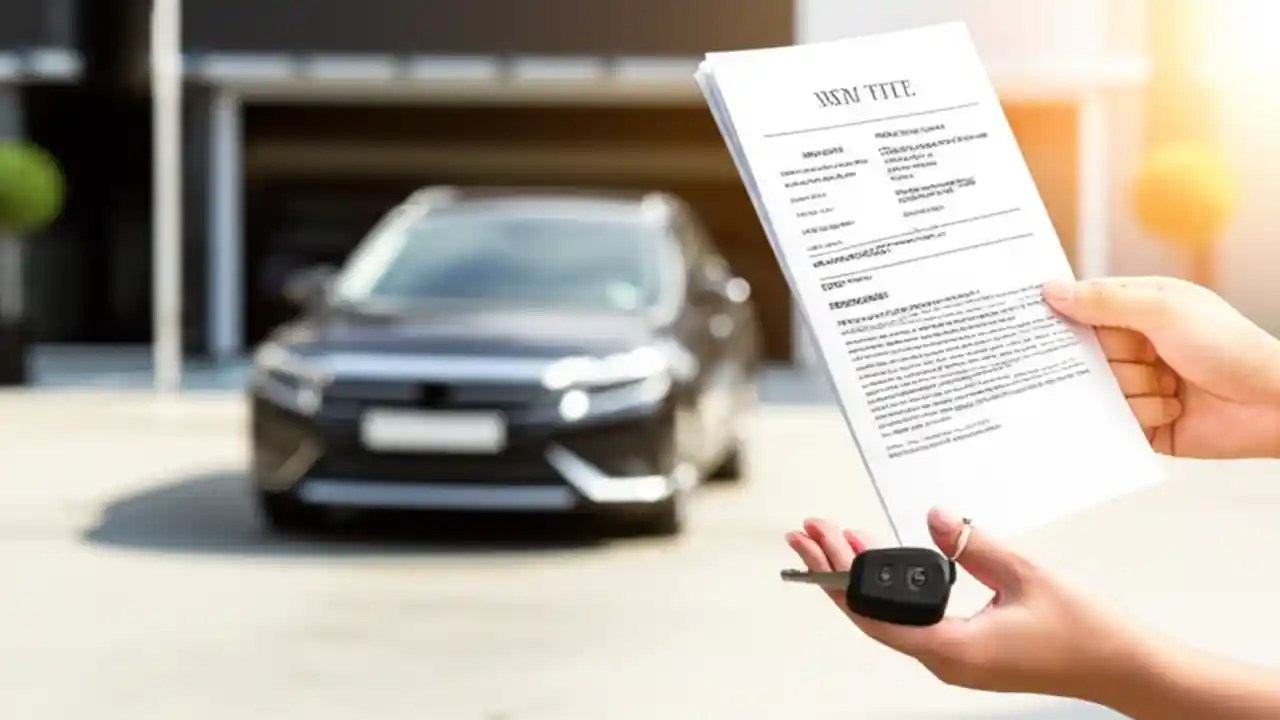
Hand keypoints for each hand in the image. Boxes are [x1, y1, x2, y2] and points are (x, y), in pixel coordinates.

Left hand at [785, 510, 1149, 700]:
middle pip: (871, 616)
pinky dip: (891, 590)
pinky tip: (882, 562)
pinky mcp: (968, 653)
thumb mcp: (1027, 574)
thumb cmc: (1086, 628)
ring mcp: (956, 660)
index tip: (815, 541)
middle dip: (835, 571)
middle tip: (808, 530)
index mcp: (953, 650)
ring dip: (861, 578)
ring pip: (890, 618)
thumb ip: (974, 545)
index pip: (872, 616)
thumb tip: (934, 517)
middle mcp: (946, 662)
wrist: (1126, 668)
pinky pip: (914, 621)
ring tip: (834, 537)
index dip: (836, 578)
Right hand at [1043, 276, 1279, 458]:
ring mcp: (1138, 383)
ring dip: (1136, 388)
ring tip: (1172, 383)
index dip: (1063, 313)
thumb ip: (1105, 301)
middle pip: (1085, 352)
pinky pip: (1118, 420)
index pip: (1082, 305)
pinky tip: (1175, 406)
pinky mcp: (1143, 421)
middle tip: (1139, 354)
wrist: (1273, 404)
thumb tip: (1051, 291)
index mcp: (1139, 307)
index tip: (1040, 321)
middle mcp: (1135, 344)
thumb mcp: (1165, 310)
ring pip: (1101, 388)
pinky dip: (1146, 414)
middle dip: (1110, 358)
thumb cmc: (1230, 346)